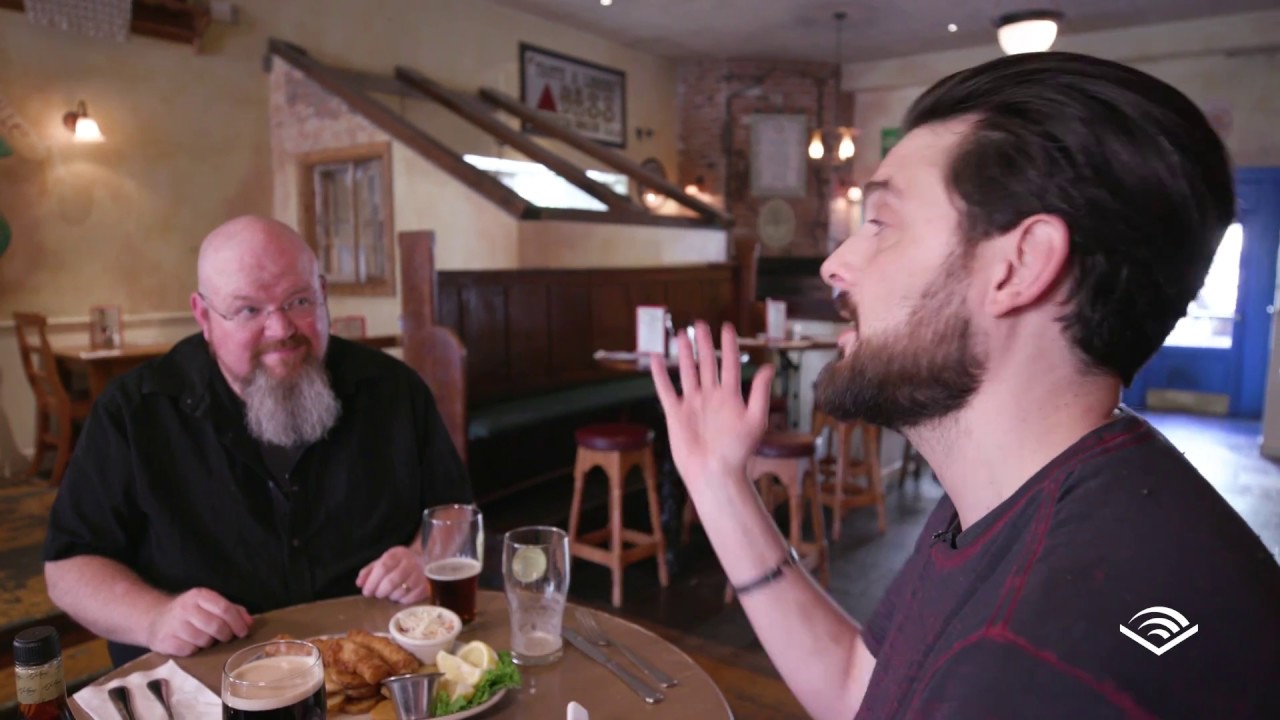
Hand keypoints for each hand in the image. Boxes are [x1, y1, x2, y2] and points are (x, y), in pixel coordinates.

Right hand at [145, 588, 251, 656]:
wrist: (154, 618)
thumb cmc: (189, 612)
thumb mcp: (209, 604)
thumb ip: (232, 610)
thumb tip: (249, 622)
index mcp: (200, 596)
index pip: (225, 608)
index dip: (237, 622)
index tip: (243, 632)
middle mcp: (186, 608)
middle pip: (216, 626)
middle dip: (226, 635)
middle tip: (226, 637)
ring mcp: (174, 625)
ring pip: (204, 640)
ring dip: (209, 643)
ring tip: (206, 638)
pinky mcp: (166, 641)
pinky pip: (190, 650)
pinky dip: (195, 650)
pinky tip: (191, 644)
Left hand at [356, 546, 427, 603]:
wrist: (423, 561)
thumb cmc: (398, 564)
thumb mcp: (383, 562)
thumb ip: (369, 571)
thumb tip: (359, 583)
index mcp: (397, 554)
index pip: (383, 568)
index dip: (372, 582)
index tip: (366, 592)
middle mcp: (410, 563)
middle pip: (391, 581)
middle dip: (380, 591)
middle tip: (377, 594)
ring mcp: (420, 575)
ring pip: (400, 592)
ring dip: (391, 596)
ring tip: (390, 593)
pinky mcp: (425, 587)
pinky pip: (409, 599)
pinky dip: (401, 600)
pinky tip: (400, 595)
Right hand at [651, 322, 774, 495]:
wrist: (714, 473)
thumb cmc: (738, 451)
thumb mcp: (755, 420)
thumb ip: (760, 393)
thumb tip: (768, 367)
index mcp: (730, 396)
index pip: (730, 363)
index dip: (729, 345)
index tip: (728, 327)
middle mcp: (711, 396)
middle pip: (707, 363)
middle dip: (704, 343)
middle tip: (700, 324)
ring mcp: (693, 403)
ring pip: (687, 372)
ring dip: (684, 353)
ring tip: (681, 335)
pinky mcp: (676, 413)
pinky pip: (666, 389)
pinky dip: (660, 374)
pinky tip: (655, 358)